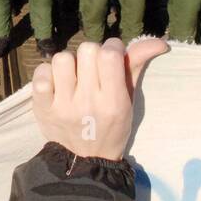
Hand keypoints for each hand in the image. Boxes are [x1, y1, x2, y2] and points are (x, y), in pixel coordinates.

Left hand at [31, 37, 169, 160]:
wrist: (84, 158)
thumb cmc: (111, 125)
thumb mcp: (128, 99)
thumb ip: (136, 66)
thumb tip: (159, 42)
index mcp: (113, 101)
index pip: (110, 55)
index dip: (112, 47)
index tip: (112, 56)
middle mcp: (87, 102)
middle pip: (86, 50)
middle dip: (91, 55)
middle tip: (92, 70)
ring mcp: (62, 105)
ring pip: (62, 58)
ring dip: (69, 63)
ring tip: (73, 78)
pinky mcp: (43, 108)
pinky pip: (41, 73)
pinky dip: (48, 73)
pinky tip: (56, 84)